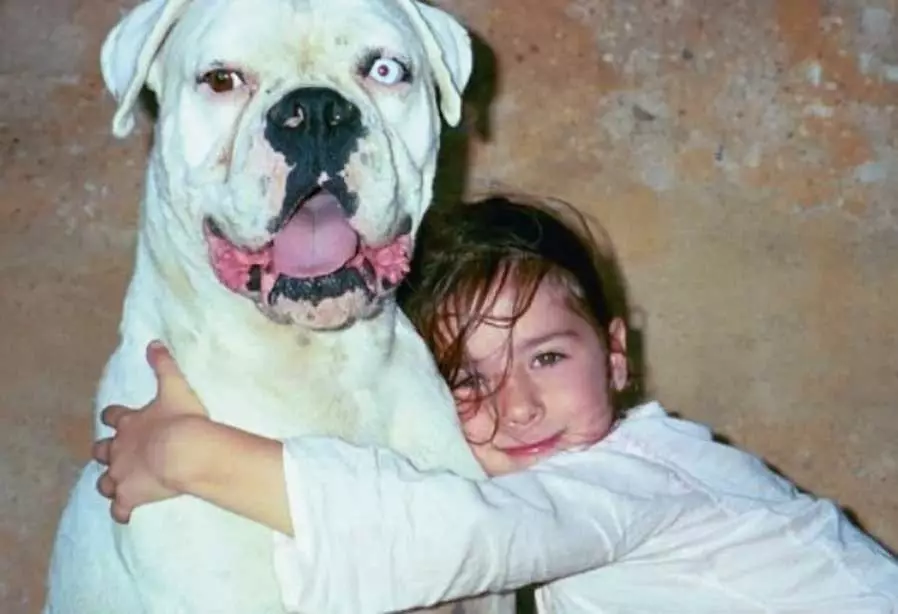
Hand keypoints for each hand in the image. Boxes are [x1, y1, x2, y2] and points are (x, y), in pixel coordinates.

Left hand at [92, 341, 209, 523]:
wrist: (184, 451)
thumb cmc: (181, 419)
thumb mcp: (174, 386)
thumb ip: (163, 364)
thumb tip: (154, 342)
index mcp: (129, 422)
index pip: (112, 416)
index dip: (114, 418)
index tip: (115, 419)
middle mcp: (118, 449)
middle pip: (101, 451)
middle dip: (106, 452)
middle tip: (116, 455)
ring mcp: (122, 475)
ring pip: (104, 482)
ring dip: (110, 483)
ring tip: (118, 486)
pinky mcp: (130, 496)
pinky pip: (119, 510)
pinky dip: (121, 512)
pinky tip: (126, 514)